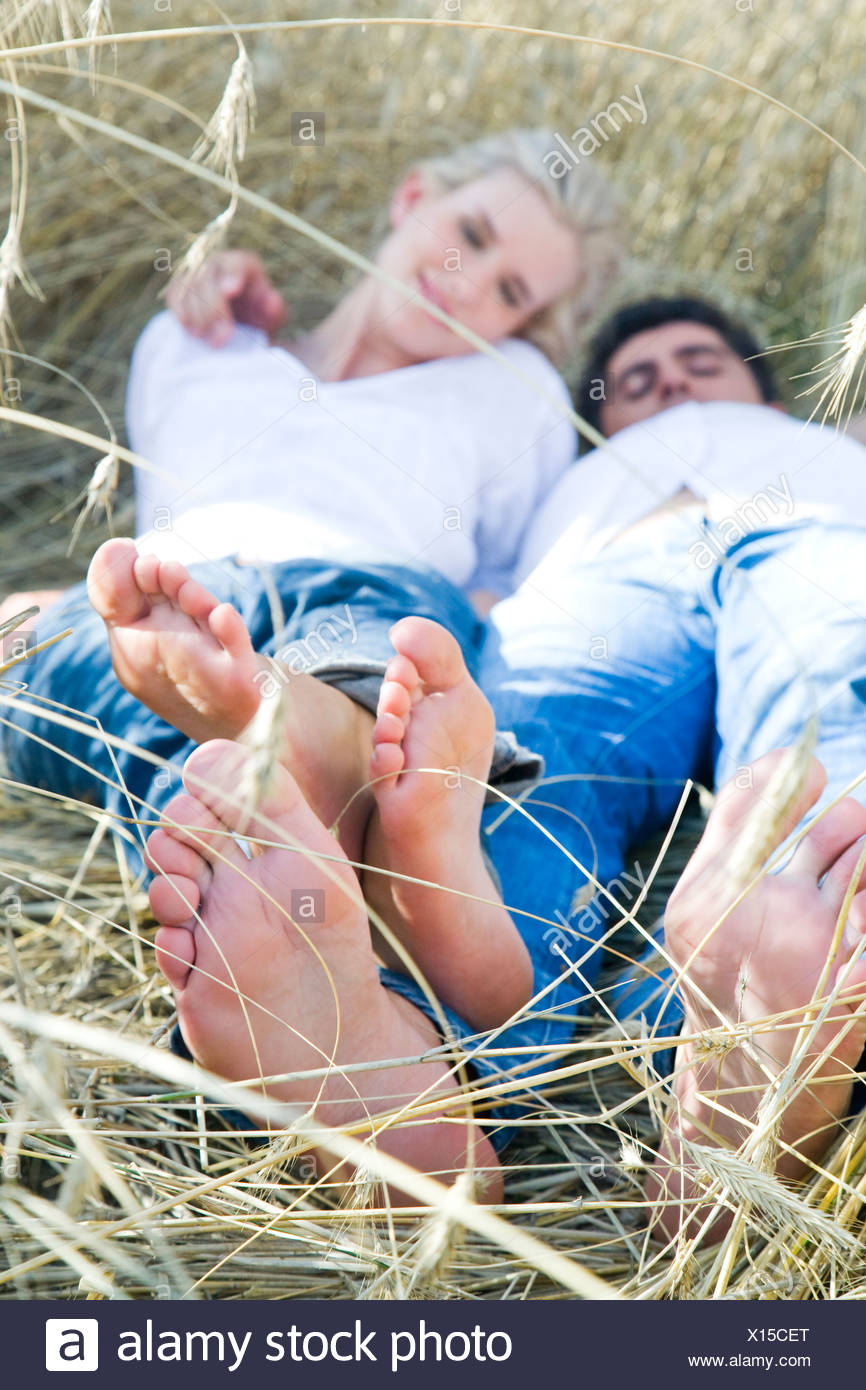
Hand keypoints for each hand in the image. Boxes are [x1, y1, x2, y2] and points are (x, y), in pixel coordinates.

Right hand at [165, 250, 287, 346]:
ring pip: (189, 288)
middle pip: (207, 277)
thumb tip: (272, 299)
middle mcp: (218, 263)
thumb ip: (274, 309)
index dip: (232, 273)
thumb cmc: (258, 320)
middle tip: (222, 338)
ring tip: (211, 341)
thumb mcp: (272, 318)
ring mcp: (196, 273)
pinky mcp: (180, 288)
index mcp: (244, 264)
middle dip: (213, 309)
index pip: (235, 262)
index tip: (231, 291)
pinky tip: (195, 333)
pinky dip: (183, 316)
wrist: (239, 328)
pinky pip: (175, 297)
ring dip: (198, 318)